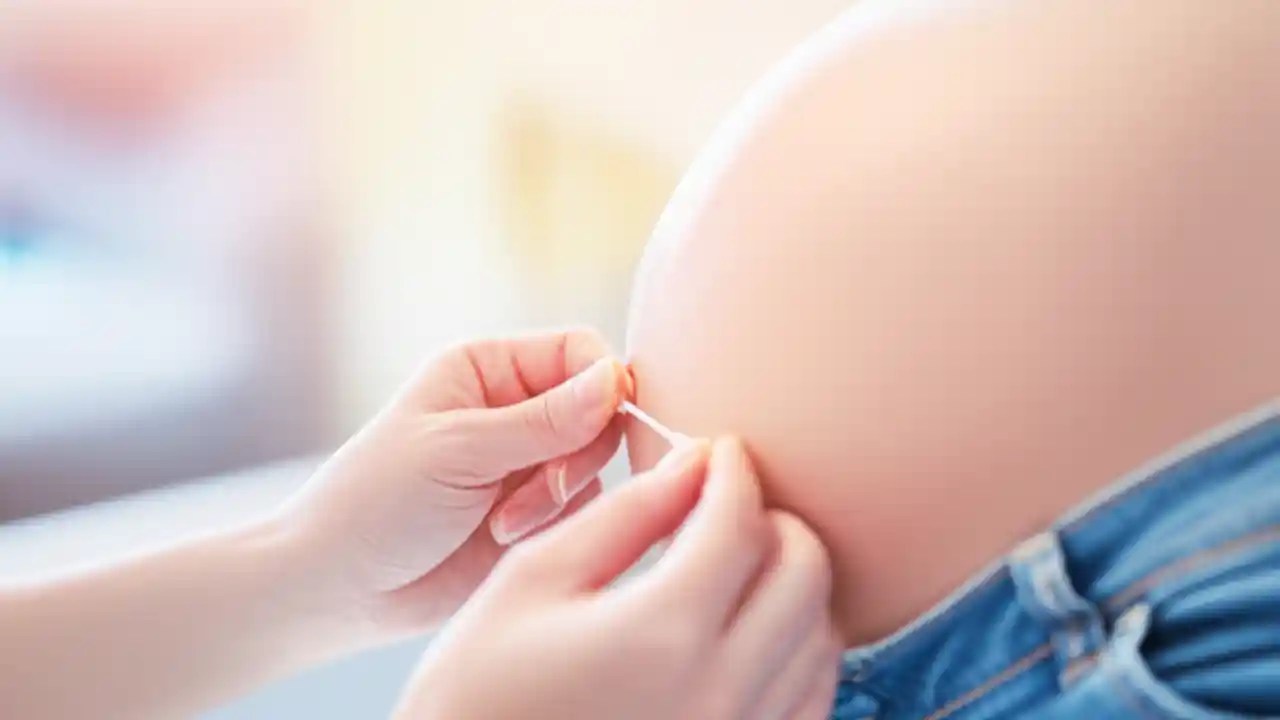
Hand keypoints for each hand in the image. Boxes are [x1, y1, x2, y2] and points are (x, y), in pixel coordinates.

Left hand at [281, 328, 630, 631]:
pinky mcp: (536, 514)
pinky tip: (501, 537)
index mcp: (489, 368)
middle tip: (547, 485)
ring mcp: (528, 462)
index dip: (604, 382)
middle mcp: (515, 408)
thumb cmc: (377, 501)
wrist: (341, 587)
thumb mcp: (458, 450)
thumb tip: (616, 381)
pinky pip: (584, 508)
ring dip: (559, 496)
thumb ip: (543, 422)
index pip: (579, 351)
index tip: (605, 420)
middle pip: (600, 409)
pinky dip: (554, 525)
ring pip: (596, 464)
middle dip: (581, 452)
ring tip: (502, 522)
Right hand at [394, 439, 840, 719]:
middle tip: (729, 507)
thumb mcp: (533, 582)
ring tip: (736, 566)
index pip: (738, 522)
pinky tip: (747, 631)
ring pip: (821, 638)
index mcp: (661, 633)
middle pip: (805, 574)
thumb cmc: (478, 687)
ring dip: (793, 584)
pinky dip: (797, 649)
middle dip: (777, 519)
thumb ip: (623, 515)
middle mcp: (720, 692)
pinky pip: (810, 698)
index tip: (718, 451)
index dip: (733, 470)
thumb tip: (692, 463)